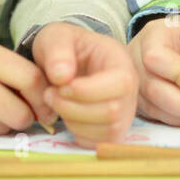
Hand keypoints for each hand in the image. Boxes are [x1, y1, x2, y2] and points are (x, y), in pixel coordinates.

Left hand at [33, 23, 138, 146]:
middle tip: (50, 94)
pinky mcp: (113, 130)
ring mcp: (124, 112)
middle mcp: (130, 89)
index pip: (120, 83)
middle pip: (113, 111)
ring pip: (107, 131)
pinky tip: (66, 115)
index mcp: (121, 61)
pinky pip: (99, 143)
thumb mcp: (56, 36)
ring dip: (73, 121)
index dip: (88, 90)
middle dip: (74, 107)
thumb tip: (62, 76)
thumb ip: (58, 50)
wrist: (65, 61)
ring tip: (55, 101)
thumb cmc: (65, 47)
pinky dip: (77, 133)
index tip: (60, 85)